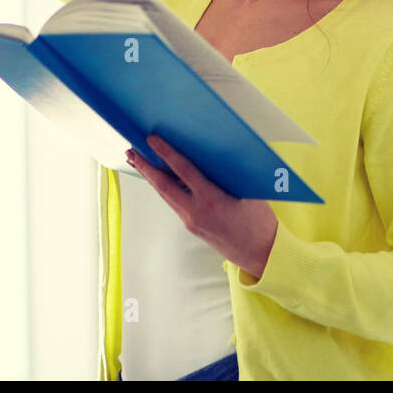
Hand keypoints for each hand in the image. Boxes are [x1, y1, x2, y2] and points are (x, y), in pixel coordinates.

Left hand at [127, 136, 279, 278]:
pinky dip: (164, 188)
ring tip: (139, 162)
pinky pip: (174, 202)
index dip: (165, 152)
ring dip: (151, 178)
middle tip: (131, 151)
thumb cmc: (258, 220)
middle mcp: (196, 211)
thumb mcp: (245, 190)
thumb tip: (207, 154)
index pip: (182, 170)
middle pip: (163, 185)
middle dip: (145, 167)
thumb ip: (225, 174)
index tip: (152, 139)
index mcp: (211, 199)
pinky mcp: (191, 226)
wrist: (261, 253)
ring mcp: (191, 221)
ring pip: (165, 195)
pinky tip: (160, 179)